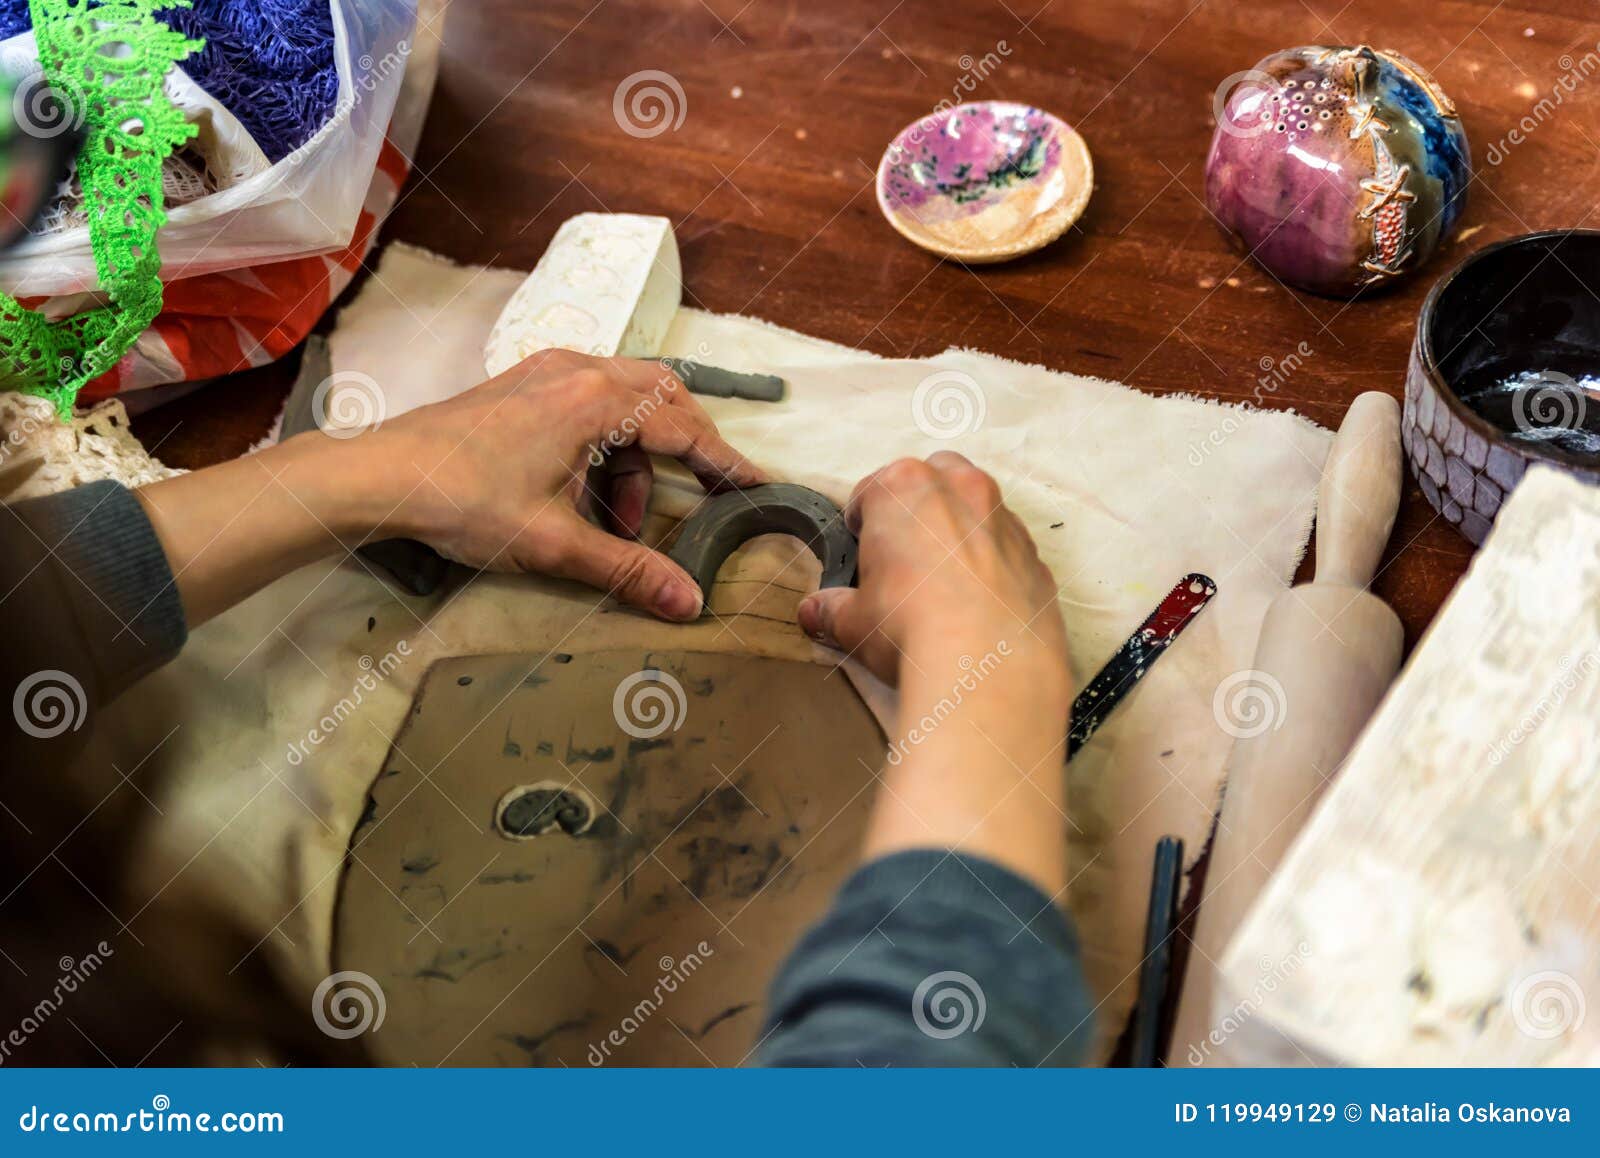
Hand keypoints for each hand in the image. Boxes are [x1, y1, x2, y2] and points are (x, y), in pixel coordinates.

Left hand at [343, 350, 763, 619]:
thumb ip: (627, 570)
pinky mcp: (522, 385)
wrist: (378, 476)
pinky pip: (591, 399)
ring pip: (627, 397)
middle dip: (691, 446)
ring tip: (623, 521)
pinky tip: (588, 493)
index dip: (725, 461)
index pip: (684, 427)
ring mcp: (546, 371)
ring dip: (640, 456)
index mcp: (595, 400)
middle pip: (665, 397)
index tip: (757, 486)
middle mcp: (578, 371)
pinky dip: (608, 442)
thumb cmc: (463, 501)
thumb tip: (687, 602)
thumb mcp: (554, 543)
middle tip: (711, 491)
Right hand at [797, 452, 1066, 688]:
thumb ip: (832, 610)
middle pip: (930, 480)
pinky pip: (1006, 548)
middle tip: (902, 557)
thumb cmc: (912, 626)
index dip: (860, 524)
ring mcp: (1003, 518)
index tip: (860, 550)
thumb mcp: (853, 622)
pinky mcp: (1033, 554)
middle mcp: (959, 488)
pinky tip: (976, 604)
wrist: (988, 665)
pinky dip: (991, 564)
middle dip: (915, 509)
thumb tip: (815, 613)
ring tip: (942, 582)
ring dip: (958, 531)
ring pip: (975, 508)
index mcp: (904, 487)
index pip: (870, 490)